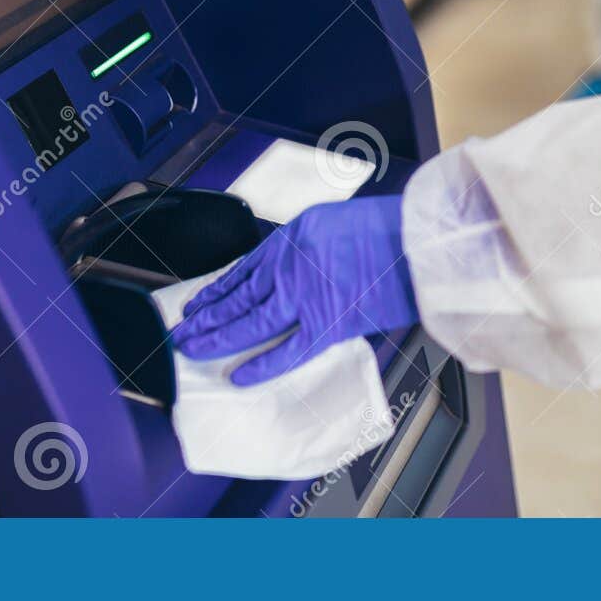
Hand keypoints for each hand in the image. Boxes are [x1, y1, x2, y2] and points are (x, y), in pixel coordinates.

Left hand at [171, 195, 416, 385]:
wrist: (420, 242)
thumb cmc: (388, 230)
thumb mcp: (334, 224)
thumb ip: (305, 250)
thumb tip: (287, 277)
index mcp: (292, 237)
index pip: (241, 270)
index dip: (215, 291)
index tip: (196, 305)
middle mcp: (291, 265)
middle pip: (237, 298)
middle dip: (204, 318)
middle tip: (181, 333)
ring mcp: (306, 296)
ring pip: (250, 324)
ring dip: (218, 340)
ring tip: (194, 351)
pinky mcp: (328, 324)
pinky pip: (287, 352)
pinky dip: (262, 367)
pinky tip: (239, 376)